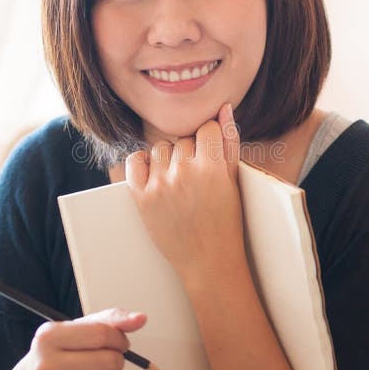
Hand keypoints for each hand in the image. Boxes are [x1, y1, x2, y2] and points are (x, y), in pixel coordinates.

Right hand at [24, 308, 146, 369]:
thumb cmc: (66, 349)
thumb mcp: (83, 327)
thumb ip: (113, 320)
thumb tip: (141, 319)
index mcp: (48, 337)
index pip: (101, 334)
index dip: (119, 339)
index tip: (119, 343)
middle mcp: (45, 366)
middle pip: (108, 362)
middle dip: (119, 360)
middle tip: (112, 361)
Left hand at [125, 102, 245, 283]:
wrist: (208, 262)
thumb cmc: (226, 222)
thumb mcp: (233, 181)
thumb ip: (229, 141)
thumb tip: (224, 107)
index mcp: (212, 168)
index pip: (207, 127)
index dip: (210, 140)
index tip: (211, 157)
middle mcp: (185, 173)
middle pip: (184, 139)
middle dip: (191, 152)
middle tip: (197, 177)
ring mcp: (160, 185)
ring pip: (161, 147)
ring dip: (168, 158)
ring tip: (179, 181)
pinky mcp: (141, 198)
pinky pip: (135, 161)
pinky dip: (142, 162)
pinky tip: (154, 173)